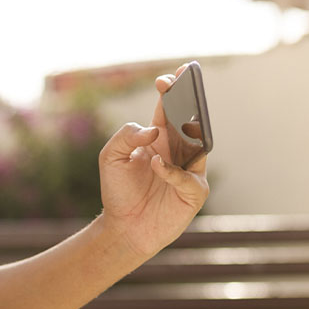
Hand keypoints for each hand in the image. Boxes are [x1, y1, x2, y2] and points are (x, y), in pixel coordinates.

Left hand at [96, 66, 210, 258]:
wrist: (123, 228)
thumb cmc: (118, 192)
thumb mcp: (110, 157)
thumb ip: (126, 136)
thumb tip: (154, 130)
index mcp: (159, 139)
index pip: (168, 109)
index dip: (171, 91)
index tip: (167, 79)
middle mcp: (177, 151)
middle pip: (189, 121)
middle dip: (190, 101)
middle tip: (185, 83)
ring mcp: (189, 171)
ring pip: (198, 145)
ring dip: (190, 131)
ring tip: (181, 117)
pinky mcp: (193, 193)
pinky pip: (189, 177)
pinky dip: (173, 171)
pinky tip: (157, 164)